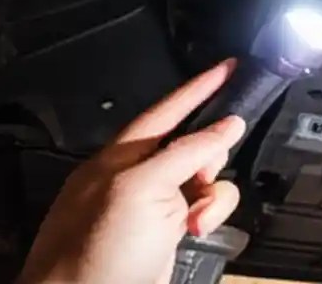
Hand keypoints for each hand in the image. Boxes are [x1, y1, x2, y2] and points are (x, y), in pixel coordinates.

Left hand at [19, 60, 245, 283]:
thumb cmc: (93, 254)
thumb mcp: (143, 190)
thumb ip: (187, 152)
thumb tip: (227, 126)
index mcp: (121, 156)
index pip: (168, 108)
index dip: (200, 87)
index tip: (228, 67)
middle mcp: (138, 178)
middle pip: (195, 144)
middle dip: (211, 155)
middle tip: (205, 174)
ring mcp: (154, 208)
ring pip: (207, 180)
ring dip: (213, 195)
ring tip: (197, 218)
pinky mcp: (168, 235)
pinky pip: (206, 210)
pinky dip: (212, 216)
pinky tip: (197, 230)